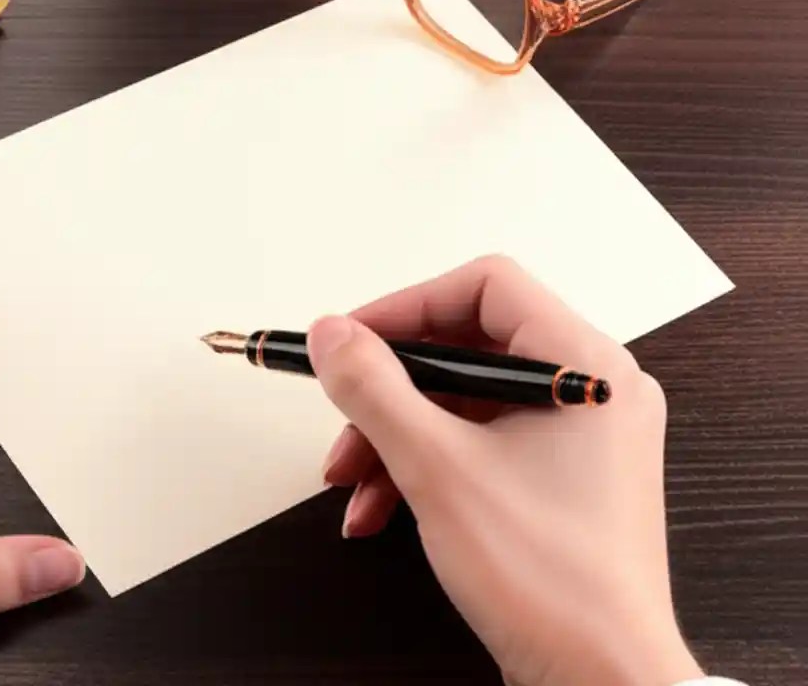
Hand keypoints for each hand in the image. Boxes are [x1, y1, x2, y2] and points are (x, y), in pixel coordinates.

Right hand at [309, 256, 702, 685]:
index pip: (486, 286)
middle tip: (342, 418)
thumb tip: (333, 333)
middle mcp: (589, 390)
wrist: (599, 680)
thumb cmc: (550, 582)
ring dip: (394, 437)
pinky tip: (380, 509)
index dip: (406, 306)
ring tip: (351, 483)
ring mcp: (578, 437)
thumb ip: (375, 388)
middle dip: (389, 390)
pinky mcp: (559, 478)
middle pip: (466, 348)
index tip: (350, 341)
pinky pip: (478, 443)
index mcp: (584, 367)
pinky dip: (424, 467)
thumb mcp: (438, 468)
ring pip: (462, 402)